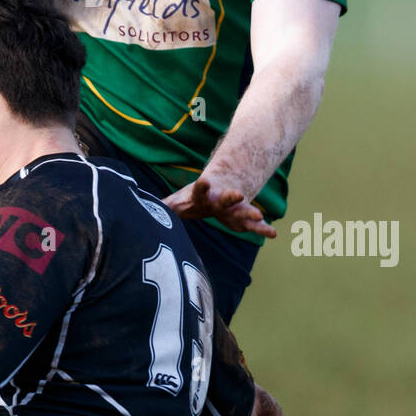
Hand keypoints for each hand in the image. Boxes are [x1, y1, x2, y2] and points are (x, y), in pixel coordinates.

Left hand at [163, 176, 277, 237]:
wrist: (218, 188)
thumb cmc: (192, 199)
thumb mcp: (177, 201)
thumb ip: (164, 206)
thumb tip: (143, 207)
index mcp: (203, 195)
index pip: (200, 191)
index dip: (202, 187)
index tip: (204, 181)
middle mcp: (220, 200)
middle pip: (225, 199)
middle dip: (231, 197)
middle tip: (238, 195)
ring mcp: (233, 209)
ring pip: (242, 211)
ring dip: (250, 214)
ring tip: (259, 216)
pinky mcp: (242, 220)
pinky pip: (253, 226)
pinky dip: (262, 230)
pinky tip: (273, 235)